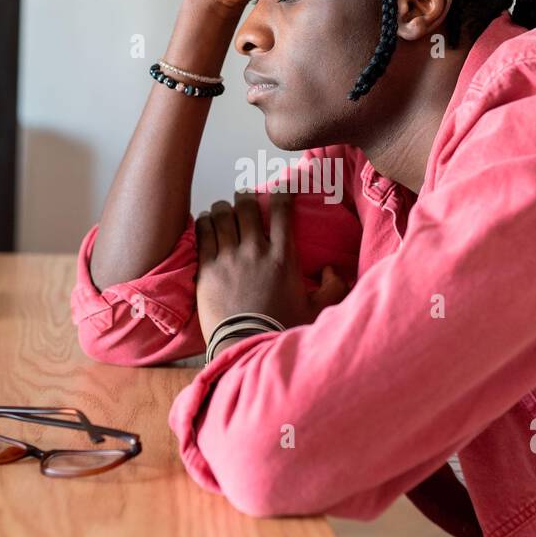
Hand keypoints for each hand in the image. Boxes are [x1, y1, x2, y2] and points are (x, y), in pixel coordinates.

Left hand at [196, 189, 350, 345]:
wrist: (247, 348)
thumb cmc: (282, 331)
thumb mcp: (317, 310)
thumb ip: (332, 287)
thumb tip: (331, 270)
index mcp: (283, 257)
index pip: (282, 211)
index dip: (282, 192)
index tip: (282, 188)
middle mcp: (255, 251)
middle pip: (246, 206)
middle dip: (245, 198)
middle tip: (244, 201)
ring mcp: (229, 258)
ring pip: (221, 215)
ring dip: (222, 209)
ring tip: (222, 212)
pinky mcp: (207, 269)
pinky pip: (203, 233)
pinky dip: (205, 223)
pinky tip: (206, 225)